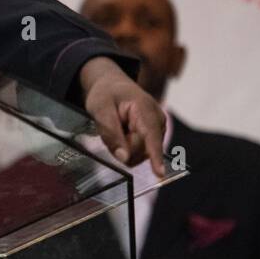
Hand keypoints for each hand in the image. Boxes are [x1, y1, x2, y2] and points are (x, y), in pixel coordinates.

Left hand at [79, 57, 166, 175]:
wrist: (112, 85)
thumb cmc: (106, 94)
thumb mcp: (99, 108)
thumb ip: (111, 132)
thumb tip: (124, 158)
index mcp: (145, 108)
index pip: (151, 136)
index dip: (155, 156)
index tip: (160, 173)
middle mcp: (157, 120)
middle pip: (140, 150)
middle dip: (121, 146)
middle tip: (110, 126)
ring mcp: (157, 129)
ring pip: (138, 154)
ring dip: (122, 147)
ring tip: (116, 127)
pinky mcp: (154, 136)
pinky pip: (138, 153)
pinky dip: (126, 147)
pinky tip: (122, 132)